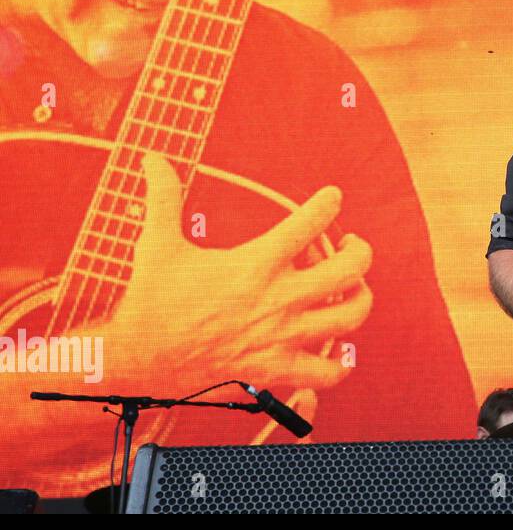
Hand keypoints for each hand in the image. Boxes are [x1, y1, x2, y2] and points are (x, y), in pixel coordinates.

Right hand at [99, 153, 373, 393]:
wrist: (135, 361)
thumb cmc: (149, 300)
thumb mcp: (157, 243)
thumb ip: (162, 196)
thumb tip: (151, 156)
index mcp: (256, 263)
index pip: (311, 221)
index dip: (329, 202)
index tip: (332, 196)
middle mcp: (277, 299)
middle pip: (350, 269)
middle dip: (359, 251)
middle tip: (350, 245)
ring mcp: (281, 337)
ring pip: (350, 316)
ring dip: (359, 297)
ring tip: (351, 288)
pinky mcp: (276, 370)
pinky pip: (328, 373)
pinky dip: (340, 364)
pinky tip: (336, 348)